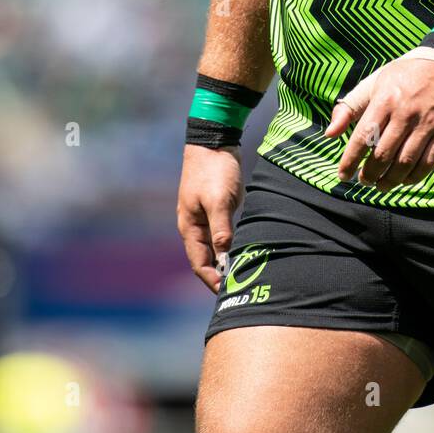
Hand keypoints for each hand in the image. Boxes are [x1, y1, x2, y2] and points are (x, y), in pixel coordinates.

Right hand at [177, 144, 243, 292]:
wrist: (214, 140)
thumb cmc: (214, 169)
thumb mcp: (219, 199)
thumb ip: (221, 227)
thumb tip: (224, 254)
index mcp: (190, 226)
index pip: (199, 263)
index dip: (212, 279)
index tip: (228, 293)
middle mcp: (194, 225)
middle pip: (205, 258)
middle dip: (219, 275)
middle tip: (238, 288)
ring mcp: (204, 216)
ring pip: (214, 247)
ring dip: (225, 260)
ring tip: (243, 274)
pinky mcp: (216, 208)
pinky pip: (222, 234)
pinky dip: (230, 245)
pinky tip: (243, 250)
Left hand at [324, 56, 433, 190]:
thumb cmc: (404, 76)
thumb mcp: (374, 83)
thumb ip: (349, 108)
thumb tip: (329, 134)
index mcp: (385, 99)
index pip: (363, 137)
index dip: (350, 160)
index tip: (343, 175)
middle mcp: (406, 112)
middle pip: (383, 154)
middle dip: (370, 174)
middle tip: (364, 181)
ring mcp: (428, 122)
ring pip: (405, 162)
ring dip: (390, 180)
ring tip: (381, 185)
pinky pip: (429, 162)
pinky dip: (414, 177)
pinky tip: (405, 180)